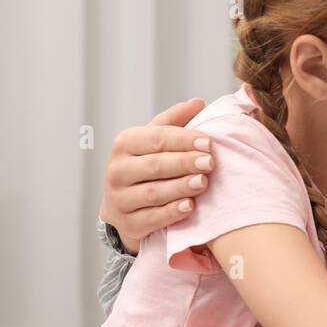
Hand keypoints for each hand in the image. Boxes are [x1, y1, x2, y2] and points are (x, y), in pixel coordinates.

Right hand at [101, 98, 212, 253]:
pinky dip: (171, 213)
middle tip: (210, 162)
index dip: (184, 140)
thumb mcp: (154, 139)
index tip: (209, 142)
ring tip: (203, 182)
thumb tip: (197, 102)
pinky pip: (151, 218)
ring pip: (153, 192)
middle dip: (184, 163)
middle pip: (155, 165)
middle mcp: (117, 171)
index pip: (156, 138)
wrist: (123, 205)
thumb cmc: (146, 164)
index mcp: (124, 144)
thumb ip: (174, 121)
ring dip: (180, 187)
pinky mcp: (128, 224)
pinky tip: (189, 206)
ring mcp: (119, 199)